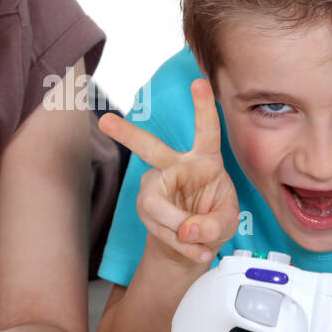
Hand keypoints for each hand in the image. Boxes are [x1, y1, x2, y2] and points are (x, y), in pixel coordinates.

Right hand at [98, 78, 239, 265]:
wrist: (190, 247)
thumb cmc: (212, 223)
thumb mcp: (227, 223)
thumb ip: (213, 224)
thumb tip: (186, 229)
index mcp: (204, 161)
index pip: (206, 130)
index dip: (203, 106)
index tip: (198, 81)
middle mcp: (176, 167)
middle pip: (150, 148)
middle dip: (126, 134)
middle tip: (104, 120)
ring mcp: (156, 186)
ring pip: (156, 205)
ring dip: (179, 231)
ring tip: (198, 246)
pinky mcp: (145, 206)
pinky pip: (158, 227)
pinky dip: (178, 243)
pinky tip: (192, 250)